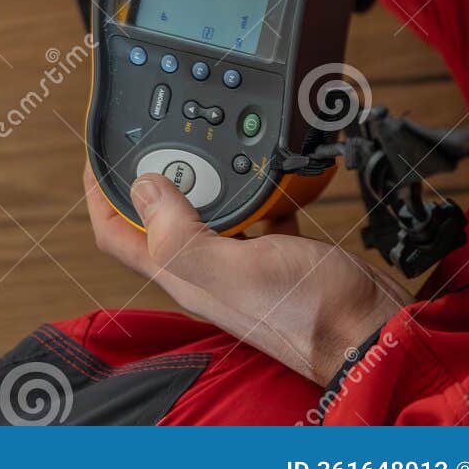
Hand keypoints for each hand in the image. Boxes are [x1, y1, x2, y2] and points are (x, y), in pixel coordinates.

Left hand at [84, 164, 409, 387]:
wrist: (371, 332)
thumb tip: (144, 187)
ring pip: (207, 210)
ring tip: (209, 144)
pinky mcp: (276, 255)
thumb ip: (184, 235)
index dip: (99, 194)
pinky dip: (256, 189)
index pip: (119, 235)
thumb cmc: (310, 315)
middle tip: (156, 136)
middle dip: (153, 175)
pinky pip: (254, 214)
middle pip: (159, 218)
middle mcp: (207, 271)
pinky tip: (268, 176)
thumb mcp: (236, 268)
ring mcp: (241, 264)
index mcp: (185, 275)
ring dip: (205, 176)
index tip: (96, 155)